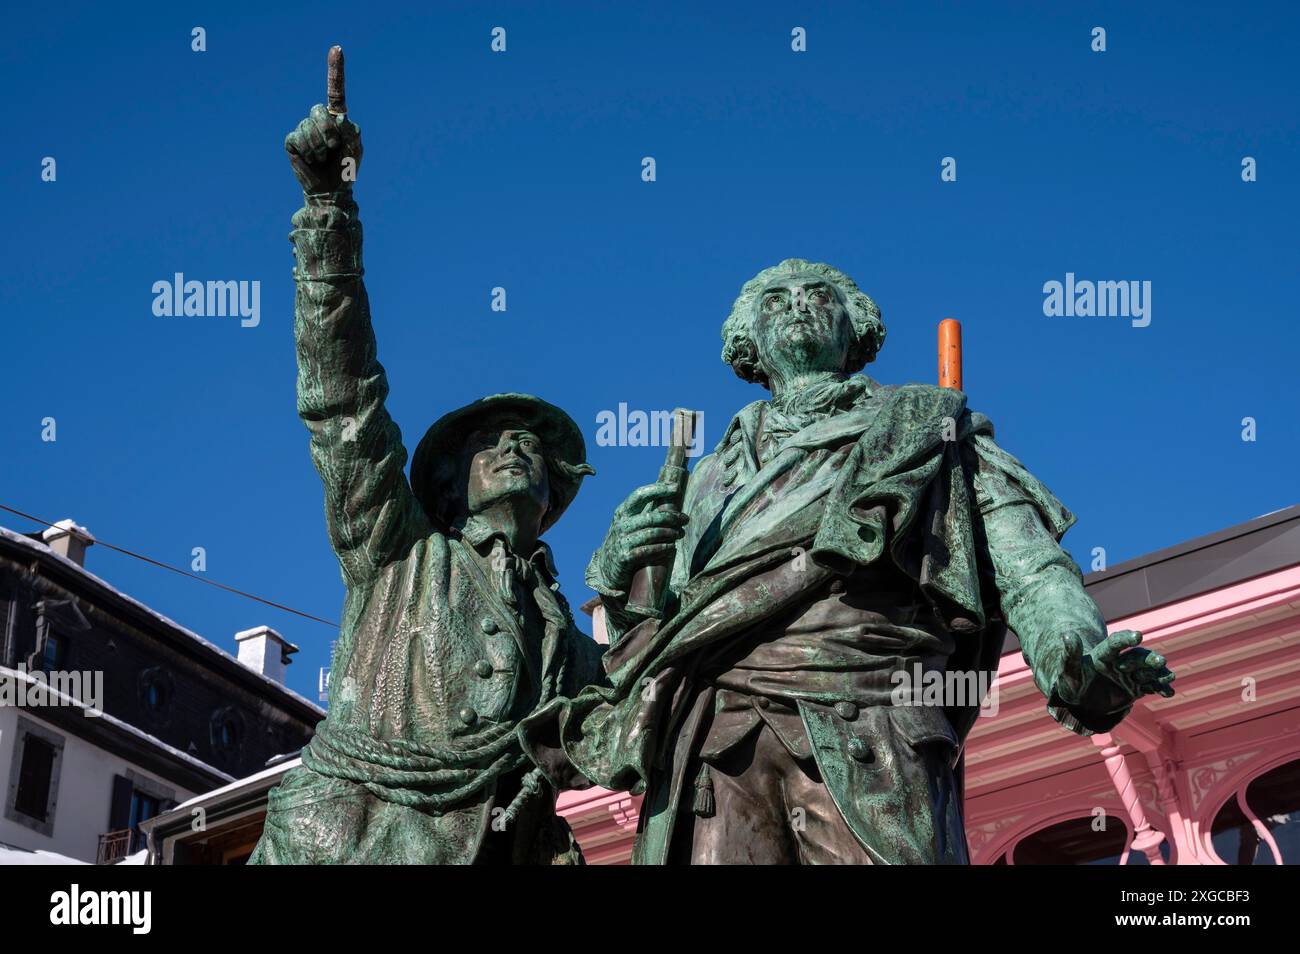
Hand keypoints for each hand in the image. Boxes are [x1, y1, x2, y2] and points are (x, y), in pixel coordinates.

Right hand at [285, 104, 361, 194]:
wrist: (332, 190)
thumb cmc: (345, 169)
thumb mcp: (354, 151)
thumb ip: (351, 133)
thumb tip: (340, 118)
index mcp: (335, 123)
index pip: (332, 104)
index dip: (334, 97)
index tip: (337, 96)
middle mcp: (318, 124)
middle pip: (317, 110)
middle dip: (326, 128)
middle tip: (334, 145)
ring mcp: (304, 132)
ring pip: (306, 125)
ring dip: (317, 145)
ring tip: (323, 159)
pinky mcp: (292, 143)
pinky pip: (295, 137)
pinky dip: (306, 150)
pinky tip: (312, 160)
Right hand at [592, 482, 688, 593]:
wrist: (607, 568)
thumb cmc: (625, 541)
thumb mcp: (629, 524)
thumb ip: (644, 513)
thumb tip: (670, 499)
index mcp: (622, 512)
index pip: (640, 495)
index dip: (658, 489)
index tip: (676, 488)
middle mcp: (621, 524)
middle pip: (651, 517)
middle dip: (672, 517)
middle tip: (685, 519)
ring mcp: (621, 541)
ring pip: (652, 533)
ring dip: (670, 533)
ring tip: (680, 534)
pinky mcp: (625, 557)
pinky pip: (648, 551)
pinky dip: (663, 548)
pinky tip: (672, 547)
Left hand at [1055, 630, 1174, 713]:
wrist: (1080, 699)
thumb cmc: (1071, 681)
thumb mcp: (1068, 670)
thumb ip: (1070, 654)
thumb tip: (1067, 634)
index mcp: (1103, 654)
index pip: (1115, 643)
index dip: (1126, 639)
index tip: (1137, 636)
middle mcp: (1120, 662)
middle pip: (1137, 657)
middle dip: (1149, 659)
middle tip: (1159, 661)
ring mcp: (1130, 674)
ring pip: (1148, 670)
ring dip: (1159, 672)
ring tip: (1169, 677)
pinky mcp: (1137, 687)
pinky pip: (1152, 686)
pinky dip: (1161, 688)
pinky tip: (1168, 693)